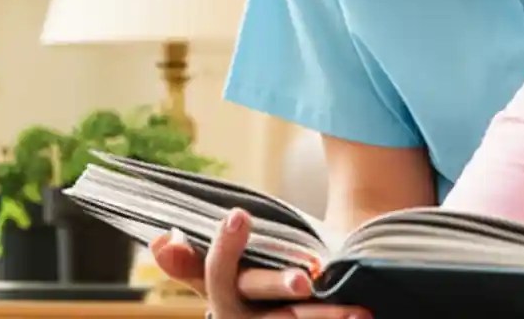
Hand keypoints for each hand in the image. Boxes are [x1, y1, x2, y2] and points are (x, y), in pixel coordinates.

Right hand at [150, 208, 369, 318]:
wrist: (284, 303)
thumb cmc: (249, 272)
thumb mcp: (227, 262)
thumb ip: (193, 255)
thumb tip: (160, 241)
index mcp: (220, 290)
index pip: (214, 272)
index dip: (225, 248)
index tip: (239, 213)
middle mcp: (241, 314)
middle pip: (256, 299)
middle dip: (277, 286)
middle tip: (303, 279)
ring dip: (323, 317)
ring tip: (355, 311)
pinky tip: (363, 317)